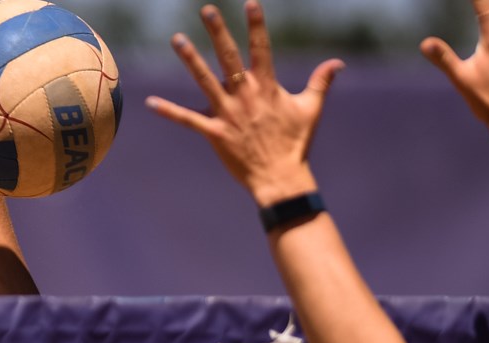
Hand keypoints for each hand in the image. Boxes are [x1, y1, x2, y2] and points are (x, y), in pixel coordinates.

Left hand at [146, 1, 342, 205]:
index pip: (261, 49)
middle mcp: (246, 96)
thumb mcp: (311, 110)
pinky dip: (170, 111)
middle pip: (230, 58)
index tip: (250, 2)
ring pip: (205, 81)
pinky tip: (150, 102)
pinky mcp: (215, 133)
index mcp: (267, 87)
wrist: (281, 180)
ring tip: (176, 38)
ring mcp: (229, 114)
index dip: (256, 25)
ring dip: (190, 60)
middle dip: (219, 32)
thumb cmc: (296, 144)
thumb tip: (338, 63)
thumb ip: (321, 82)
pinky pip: (189, 120)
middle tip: (207, 10)